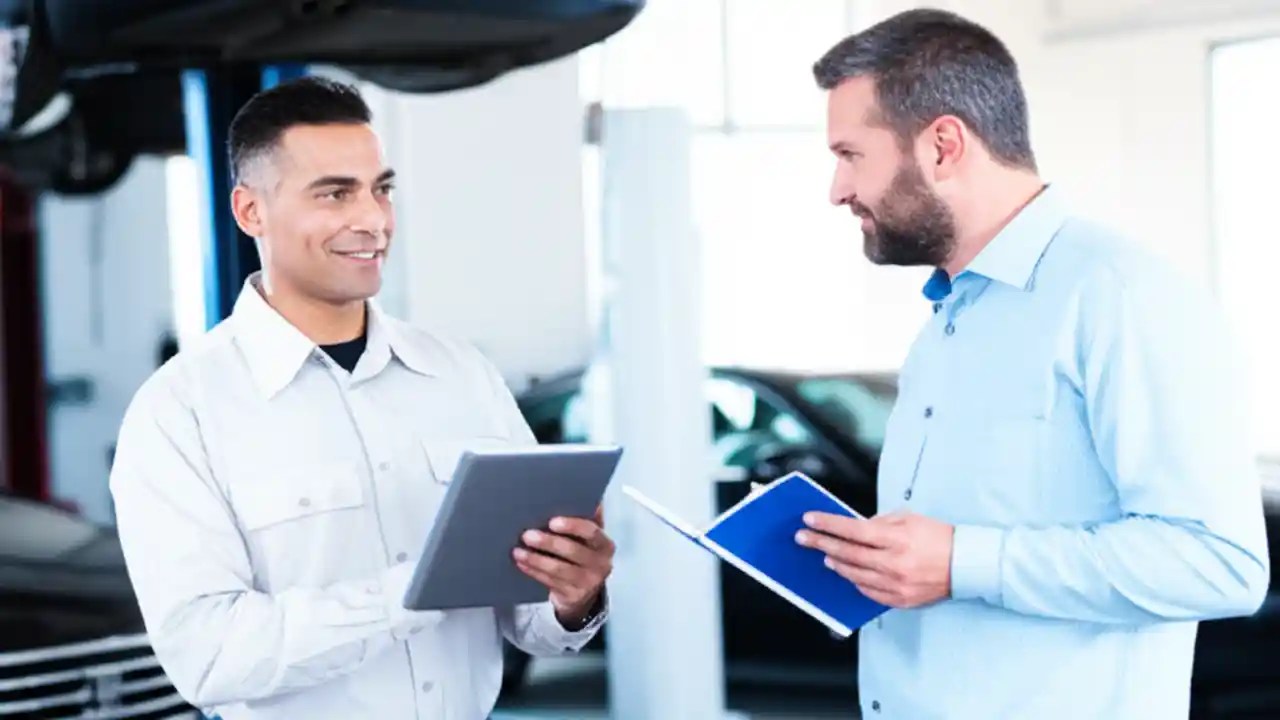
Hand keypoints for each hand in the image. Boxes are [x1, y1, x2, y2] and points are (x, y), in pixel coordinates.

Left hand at [513, 506, 613, 626]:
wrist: (584, 592)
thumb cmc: (583, 555)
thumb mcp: (588, 539)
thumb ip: (584, 519)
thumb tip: (573, 491)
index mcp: (604, 544)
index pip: (592, 532)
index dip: (573, 526)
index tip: (552, 521)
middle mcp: (600, 564)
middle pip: (574, 552)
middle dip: (548, 542)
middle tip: (527, 535)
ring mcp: (587, 583)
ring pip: (559, 569)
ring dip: (536, 559)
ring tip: (518, 551)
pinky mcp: (572, 596)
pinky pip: (549, 582)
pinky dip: (533, 571)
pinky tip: (522, 563)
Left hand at [796, 511, 953, 608]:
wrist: (966, 565)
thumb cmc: (939, 538)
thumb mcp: (909, 519)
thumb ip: (880, 523)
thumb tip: (854, 527)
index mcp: (897, 539)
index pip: (853, 530)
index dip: (828, 524)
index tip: (810, 520)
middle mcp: (894, 563)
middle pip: (848, 553)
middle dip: (821, 544)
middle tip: (803, 538)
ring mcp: (896, 585)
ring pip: (854, 575)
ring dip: (836, 563)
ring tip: (824, 555)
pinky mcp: (899, 600)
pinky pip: (867, 592)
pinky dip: (854, 581)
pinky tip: (847, 572)